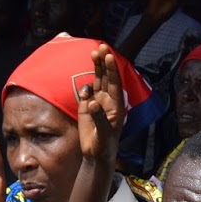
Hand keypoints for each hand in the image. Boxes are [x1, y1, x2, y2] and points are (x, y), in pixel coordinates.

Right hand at [77, 45, 124, 163]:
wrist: (96, 155)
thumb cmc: (105, 145)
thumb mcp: (104, 133)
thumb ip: (98, 117)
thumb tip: (92, 102)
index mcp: (116, 105)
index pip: (114, 83)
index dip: (112, 69)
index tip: (108, 56)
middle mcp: (108, 101)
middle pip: (106, 78)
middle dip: (104, 62)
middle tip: (101, 47)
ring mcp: (97, 103)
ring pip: (97, 81)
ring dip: (96, 68)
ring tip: (94, 53)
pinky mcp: (86, 107)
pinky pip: (86, 92)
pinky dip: (84, 89)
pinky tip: (84, 94)